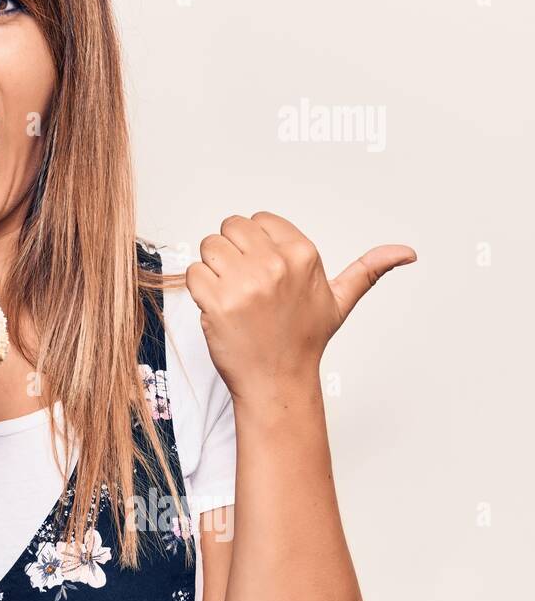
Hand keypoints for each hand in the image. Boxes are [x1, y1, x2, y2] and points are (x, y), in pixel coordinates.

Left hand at [184, 211, 416, 401]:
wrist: (277, 380)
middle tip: (242, 281)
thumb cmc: (303, 340)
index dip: (254, 242)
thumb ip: (368, 270)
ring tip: (232, 295)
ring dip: (213, 269)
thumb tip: (407, 253)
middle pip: (229, 228)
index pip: (259, 219)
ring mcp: (245, 283)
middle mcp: (275, 264)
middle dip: (230, 251)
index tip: (262, 269)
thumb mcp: (340, 301)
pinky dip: (199, 289)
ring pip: (209, 247)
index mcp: (303, 255)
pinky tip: (218, 307)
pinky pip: (194, 272)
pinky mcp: (217, 301)